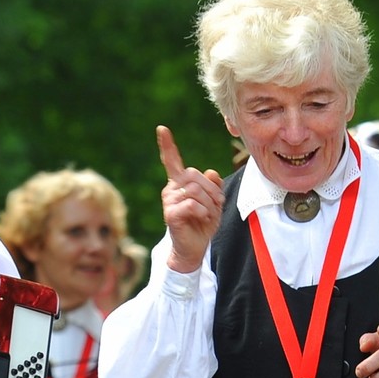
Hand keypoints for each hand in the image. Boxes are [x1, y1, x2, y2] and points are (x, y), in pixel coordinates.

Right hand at [156, 126, 225, 274]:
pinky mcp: (170, 213)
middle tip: (216, 204)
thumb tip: (211, 173)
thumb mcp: (214, 202)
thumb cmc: (202, 224)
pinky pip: (192, 204)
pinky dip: (204, 211)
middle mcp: (171, 189)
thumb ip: (213, 186)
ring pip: (195, 190)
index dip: (167, 145)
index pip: (172, 161)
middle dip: (211, 190)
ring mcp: (168, 201)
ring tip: (208, 215)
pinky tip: (202, 218)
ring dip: (209, 203)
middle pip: (194, 175)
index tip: (162, 129)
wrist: (194, 248)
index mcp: (179, 183)